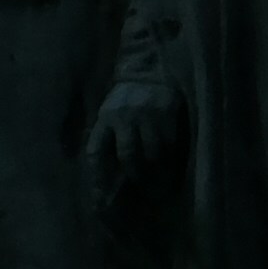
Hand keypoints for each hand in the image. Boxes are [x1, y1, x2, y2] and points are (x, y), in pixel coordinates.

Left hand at [85, 46, 190, 216]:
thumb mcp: (108, 114)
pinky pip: (170, 142)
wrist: (148, 70)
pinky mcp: (166, 111)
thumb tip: (103, 179)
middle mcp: (123, 116)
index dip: (98, 177)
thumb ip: (105, 139)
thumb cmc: (125, 100)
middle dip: (135, 176)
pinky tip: (171, 166)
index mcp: (104, 119)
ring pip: (152, 151)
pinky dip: (171, 158)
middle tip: (143, 191)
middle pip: (128, 154)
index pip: (96, 152)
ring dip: (156, 171)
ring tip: (160, 184)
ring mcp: (146, 113)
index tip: (101, 198)